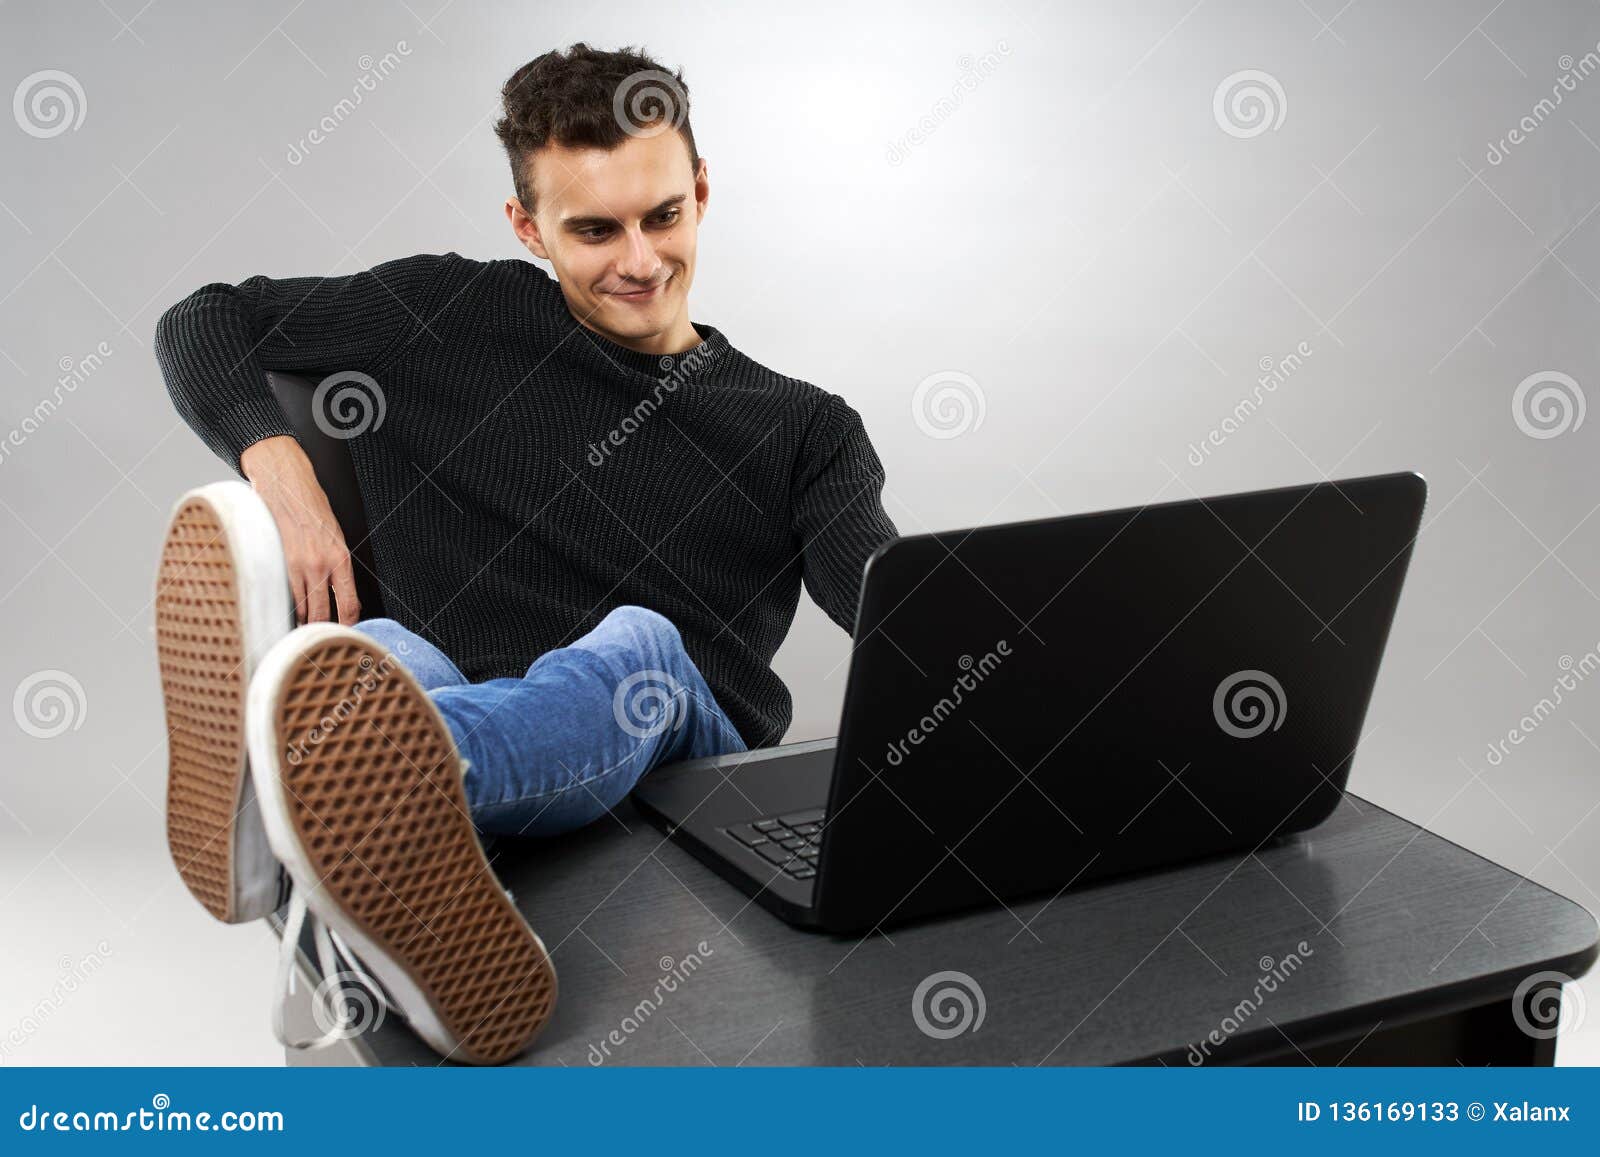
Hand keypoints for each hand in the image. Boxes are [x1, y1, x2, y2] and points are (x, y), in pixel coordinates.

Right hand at [240, 435, 361, 625]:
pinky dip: (292, 610)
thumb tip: (338, 591)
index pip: (350, 603)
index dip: (349, 624)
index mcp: (342, 558)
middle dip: (325, 631)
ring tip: (305, 636)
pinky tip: (292, 618)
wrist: (287, 485)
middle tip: (324, 643)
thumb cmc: (312, 507)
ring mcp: (302, 565)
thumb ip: (337, 564)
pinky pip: (290, 595)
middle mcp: (323, 564)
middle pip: (326, 612)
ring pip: (306, 608)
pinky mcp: (283, 562)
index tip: (347, 635)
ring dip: (306, 624)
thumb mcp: (335, 536)